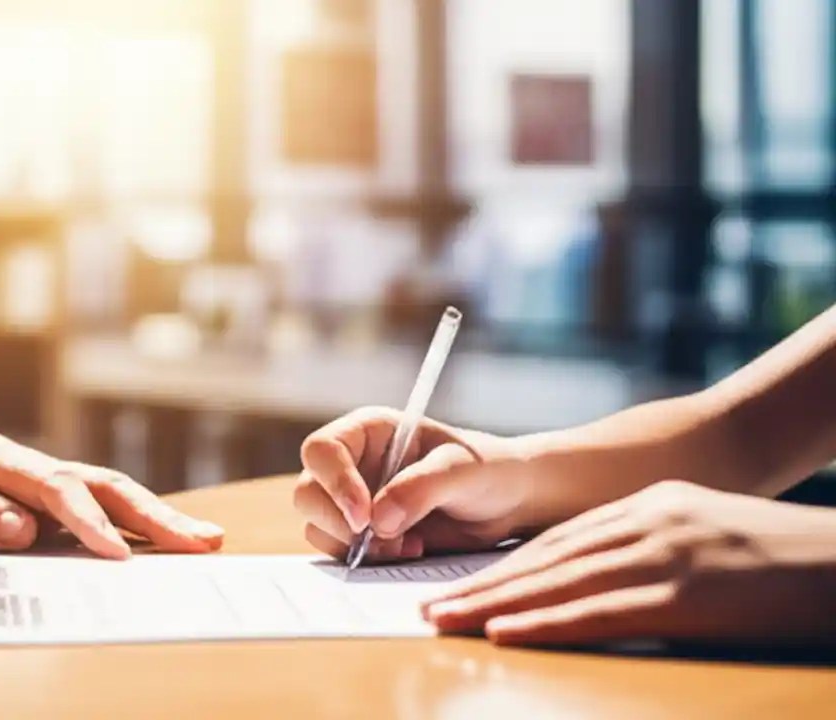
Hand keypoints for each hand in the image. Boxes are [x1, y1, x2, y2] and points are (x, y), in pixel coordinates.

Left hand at [0, 424, 224, 558]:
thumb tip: (22, 528)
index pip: (51, 487)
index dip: (88, 522)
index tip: (119, 557)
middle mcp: (19, 464)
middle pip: (98, 484)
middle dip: (152, 515)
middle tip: (204, 541)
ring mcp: (29, 483)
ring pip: (103, 494)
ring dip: (152, 517)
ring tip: (202, 538)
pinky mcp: (30, 501)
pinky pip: (88, 511)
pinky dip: (127, 525)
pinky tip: (157, 543)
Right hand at [294, 407, 531, 560]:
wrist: (509, 504)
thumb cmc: (488, 470)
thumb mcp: (462, 471)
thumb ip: (420, 488)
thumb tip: (378, 520)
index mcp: (368, 431)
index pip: (322, 450)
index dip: (334, 482)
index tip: (364, 515)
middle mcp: (352, 464)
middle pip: (308, 492)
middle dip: (338, 522)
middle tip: (382, 540)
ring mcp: (352, 500)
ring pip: (318, 526)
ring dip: (355, 546)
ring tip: (407, 545)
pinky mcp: (362, 533)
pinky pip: (340, 551)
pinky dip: (368, 560)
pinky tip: (409, 551)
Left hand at [421, 481, 835, 646]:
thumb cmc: (781, 556)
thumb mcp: (706, 531)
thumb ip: (650, 544)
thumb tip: (599, 577)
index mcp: (650, 507)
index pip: (559, 540)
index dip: (505, 566)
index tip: (462, 586)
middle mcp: (648, 523)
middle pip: (546, 559)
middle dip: (483, 586)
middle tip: (430, 607)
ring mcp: (666, 556)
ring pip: (559, 583)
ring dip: (495, 605)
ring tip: (446, 622)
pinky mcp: (687, 596)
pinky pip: (601, 612)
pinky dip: (547, 623)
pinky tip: (507, 633)